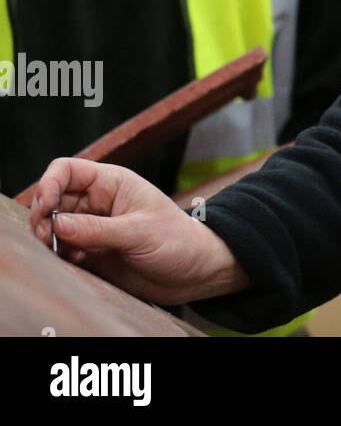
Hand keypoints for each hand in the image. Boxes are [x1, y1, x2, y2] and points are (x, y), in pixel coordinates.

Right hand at [27, 158, 250, 305]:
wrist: (194, 272)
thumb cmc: (177, 241)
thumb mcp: (139, 232)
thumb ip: (97, 230)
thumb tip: (56, 224)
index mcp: (112, 183)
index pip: (67, 171)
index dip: (49, 185)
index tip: (45, 209)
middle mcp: (98, 202)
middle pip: (53, 200)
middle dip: (44, 218)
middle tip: (48, 238)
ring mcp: (93, 227)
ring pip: (54, 227)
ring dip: (50, 239)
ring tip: (65, 253)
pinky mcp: (91, 251)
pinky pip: (62, 250)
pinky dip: (61, 256)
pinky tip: (78, 262)